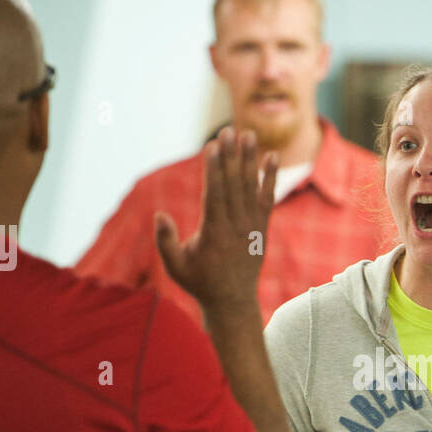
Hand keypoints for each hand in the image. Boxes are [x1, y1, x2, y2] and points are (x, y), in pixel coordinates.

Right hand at [155, 127, 277, 308]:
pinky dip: (269, 178)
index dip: (215, 168)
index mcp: (215, 232)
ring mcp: (251, 226)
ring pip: (251, 187)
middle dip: (231, 156)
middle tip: (229, 130)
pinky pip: (266, 198)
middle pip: (234, 184)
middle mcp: (236, 226)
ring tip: (250, 134)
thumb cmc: (199, 283)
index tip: (213, 146)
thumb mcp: (175, 266)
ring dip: (250, 160)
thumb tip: (159, 215)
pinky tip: (271, 157)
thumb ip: (165, 242)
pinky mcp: (261, 227)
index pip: (215, 193)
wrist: (232, 302)